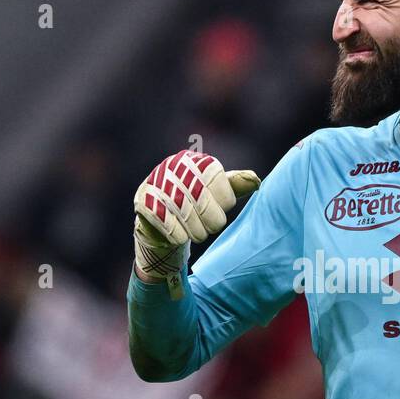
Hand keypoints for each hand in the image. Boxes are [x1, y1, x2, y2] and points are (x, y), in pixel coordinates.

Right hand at [133, 150, 260, 296]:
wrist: (162, 222)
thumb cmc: (195, 206)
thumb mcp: (217, 195)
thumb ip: (235, 185)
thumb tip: (255, 180)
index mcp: (195, 161)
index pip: (218, 181)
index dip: (223, 202)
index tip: (219, 209)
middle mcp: (174, 166)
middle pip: (203, 199)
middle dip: (211, 221)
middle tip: (208, 228)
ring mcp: (156, 182)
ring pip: (186, 214)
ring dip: (196, 231)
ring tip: (195, 233)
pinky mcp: (143, 202)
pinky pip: (168, 225)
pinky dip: (178, 237)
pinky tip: (180, 237)